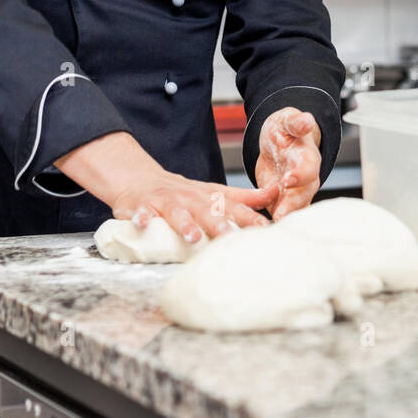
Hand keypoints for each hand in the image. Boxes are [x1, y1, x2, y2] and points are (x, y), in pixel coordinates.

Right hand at [110, 167, 278, 243]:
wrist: (140, 179)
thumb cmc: (183, 194)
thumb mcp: (214, 193)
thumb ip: (244, 197)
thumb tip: (276, 192)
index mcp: (208, 197)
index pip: (231, 207)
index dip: (248, 217)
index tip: (265, 229)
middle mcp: (189, 198)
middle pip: (205, 210)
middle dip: (218, 223)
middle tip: (230, 237)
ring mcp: (165, 201)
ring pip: (176, 211)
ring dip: (184, 223)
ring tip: (192, 237)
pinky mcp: (141, 205)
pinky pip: (140, 212)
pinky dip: (141, 218)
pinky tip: (142, 224)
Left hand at [255, 107, 321, 219]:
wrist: (278, 142)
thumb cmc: (284, 131)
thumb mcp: (286, 121)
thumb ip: (296, 122)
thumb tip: (308, 120)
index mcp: (307, 157)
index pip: (308, 168)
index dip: (300, 175)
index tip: (288, 181)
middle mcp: (305, 178)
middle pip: (303, 194)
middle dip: (291, 205)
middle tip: (279, 215)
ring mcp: (294, 192)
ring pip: (293, 208)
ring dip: (283, 217)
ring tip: (270, 226)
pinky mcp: (281, 201)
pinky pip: (280, 213)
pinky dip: (272, 221)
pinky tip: (259, 229)